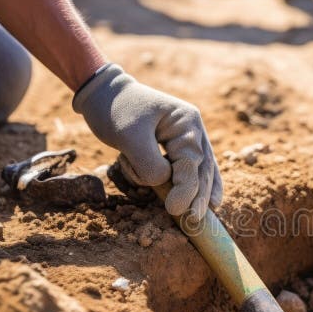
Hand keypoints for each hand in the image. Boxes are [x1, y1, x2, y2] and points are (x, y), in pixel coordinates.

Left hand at [73, 64, 221, 218]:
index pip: (190, 162)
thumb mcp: (129, 137)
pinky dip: (197, 182)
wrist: (103, 92)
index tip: (176, 210)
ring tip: (209, 212)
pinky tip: (209, 199)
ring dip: (203, 191)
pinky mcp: (176, 145)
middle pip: (203, 167)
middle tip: (195, 219)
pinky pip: (193, 167)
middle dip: (199, 194)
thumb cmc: (115, 110)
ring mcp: (188, 136)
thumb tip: (165, 184)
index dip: (186, 188)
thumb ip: (149, 163)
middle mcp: (192, 129)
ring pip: (202, 168)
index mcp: (185, 122)